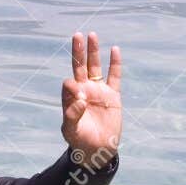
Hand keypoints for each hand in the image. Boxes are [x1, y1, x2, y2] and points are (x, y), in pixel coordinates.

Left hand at [60, 31, 121, 165]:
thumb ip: (72, 114)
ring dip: (93, 52)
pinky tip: (114, 50)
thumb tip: (80, 97)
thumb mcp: (71, 130)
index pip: (70, 83)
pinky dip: (115, 64)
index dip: (73, 85)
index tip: (80, 97)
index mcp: (71, 97)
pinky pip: (115, 77)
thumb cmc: (80, 140)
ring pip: (95, 67)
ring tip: (92, 35)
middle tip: (77, 35)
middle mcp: (84, 90)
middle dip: (78, 51)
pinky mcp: (113, 96)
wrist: (98, 149)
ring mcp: (99, 91)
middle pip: (80, 66)